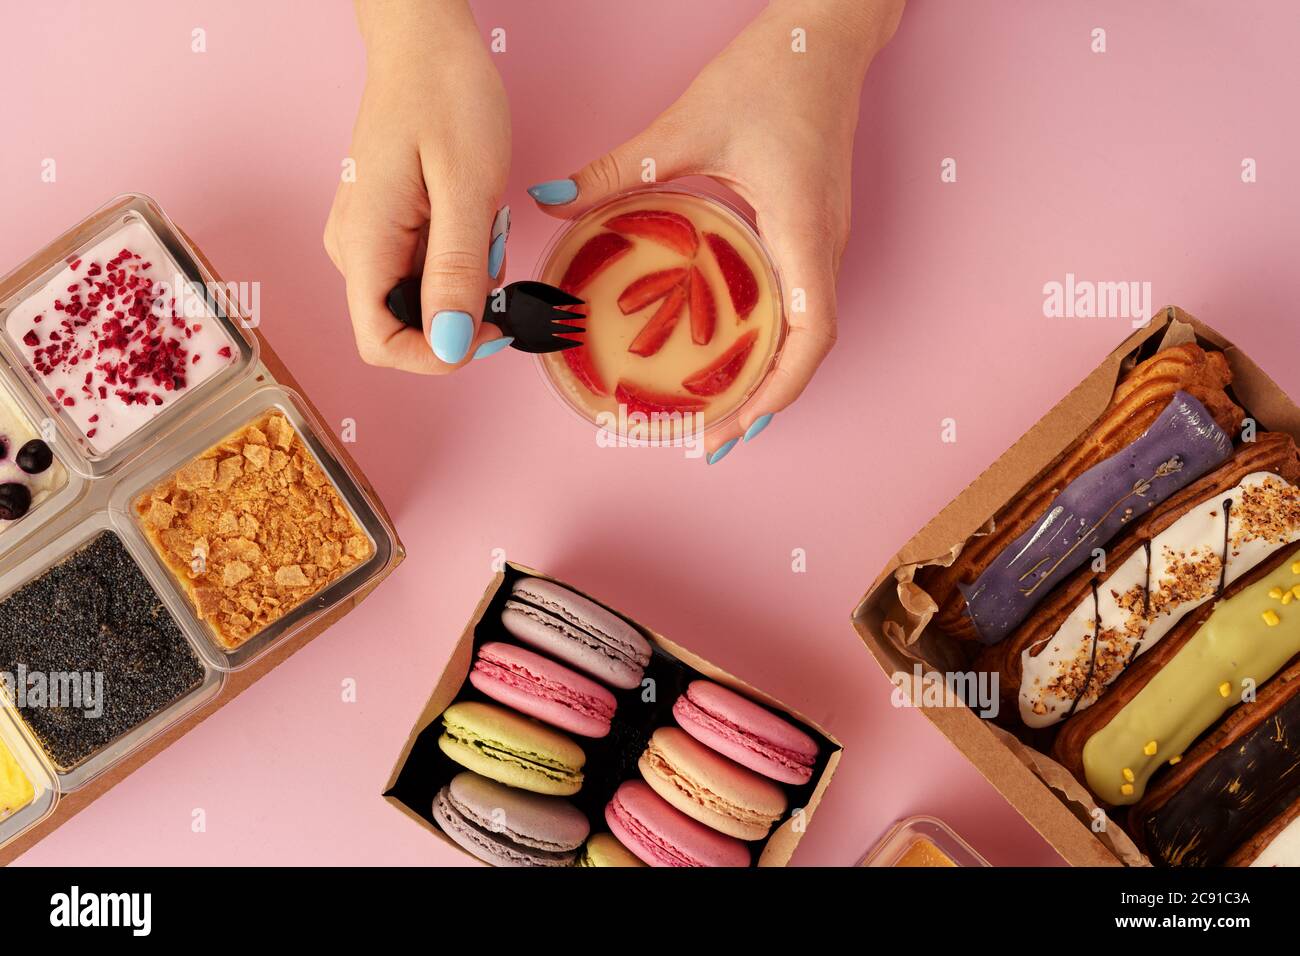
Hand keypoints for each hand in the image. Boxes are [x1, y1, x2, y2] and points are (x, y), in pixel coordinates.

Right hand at [325, 0, 512, 372]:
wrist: (426, 42)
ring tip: (484, 219)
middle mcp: (354, 249)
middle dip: (461, 310)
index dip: (436, 355)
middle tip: (495, 251)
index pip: (380, 343)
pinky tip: (474, 215)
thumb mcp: (467, 186)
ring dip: (466, 280)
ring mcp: (369, 239)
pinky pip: (426, 270)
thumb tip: (448, 346)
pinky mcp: (388, 228)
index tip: (489, 329)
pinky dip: (462, 258)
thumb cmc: (446, 96)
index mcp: (363, 243)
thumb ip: (457, 270)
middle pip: (404, 326)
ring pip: (422, 300)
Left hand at [528, 0, 903, 459]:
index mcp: (801, 229)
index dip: (773, 393)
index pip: (808, 337)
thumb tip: (549, 200)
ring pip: (807, 330)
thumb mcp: (687, 124)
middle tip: (710, 439)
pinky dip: (771, 340)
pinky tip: (732, 349)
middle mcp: (822, 245)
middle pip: (807, 350)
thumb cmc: (774, 72)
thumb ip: (618, 169)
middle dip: (763, 401)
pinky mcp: (814, 229)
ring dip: (769, 376)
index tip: (730, 428)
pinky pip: (801, 302)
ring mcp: (824, 239)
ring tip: (720, 409)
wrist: (827, 34)